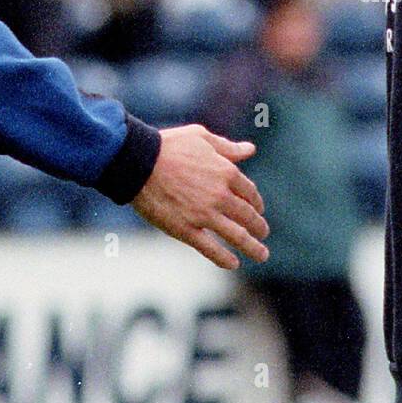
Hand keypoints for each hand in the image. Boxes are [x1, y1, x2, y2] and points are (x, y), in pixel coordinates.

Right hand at [132, 124, 269, 270]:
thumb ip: (228, 147)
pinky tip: (233, 264)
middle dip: (258, 227)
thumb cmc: (168, 146)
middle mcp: (220, 195)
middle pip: (247, 215)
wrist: (138, 163)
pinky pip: (210, 249)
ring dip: (252, 247)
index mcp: (226, 172)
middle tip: (263, 233)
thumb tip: (250, 149)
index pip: (249, 192)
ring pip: (236, 235)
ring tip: (262, 254)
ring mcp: (204, 215)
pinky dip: (224, 259)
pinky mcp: (186, 230)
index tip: (258, 210)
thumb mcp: (202, 138)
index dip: (256, 203)